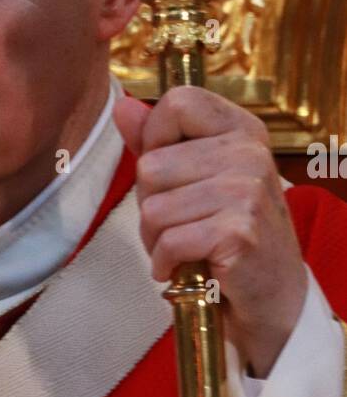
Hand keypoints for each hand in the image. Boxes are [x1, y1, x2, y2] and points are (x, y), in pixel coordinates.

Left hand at [114, 86, 306, 377]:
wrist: (273, 294)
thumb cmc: (228, 234)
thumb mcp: (195, 178)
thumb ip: (158, 141)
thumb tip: (122, 105)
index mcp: (241, 129)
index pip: (178, 102)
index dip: (154, 140)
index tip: (169, 175)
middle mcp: (249, 153)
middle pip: (151, 165)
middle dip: (151, 205)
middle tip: (183, 225)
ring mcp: (246, 191)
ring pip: (153, 209)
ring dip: (156, 240)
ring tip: (185, 249)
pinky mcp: (238, 233)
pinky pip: (168, 242)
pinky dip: (166, 263)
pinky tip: (187, 269)